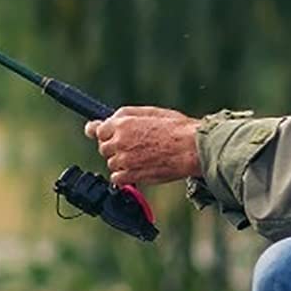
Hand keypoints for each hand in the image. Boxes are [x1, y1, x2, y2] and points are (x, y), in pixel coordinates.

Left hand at [84, 105, 201, 187]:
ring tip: (141, 157)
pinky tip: (137, 169)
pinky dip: (124, 176)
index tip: (104, 134)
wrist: (191, 148)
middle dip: (114, 147)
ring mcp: (125, 160)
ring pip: (111, 163)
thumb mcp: (150, 112)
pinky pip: (117, 179)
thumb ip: (125, 116)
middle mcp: (120, 142)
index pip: (98, 130)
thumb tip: (107, 119)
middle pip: (103, 148)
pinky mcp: (132, 176)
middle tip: (132, 146)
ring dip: (121, 162)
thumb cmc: (176, 129)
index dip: (103, 132)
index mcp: (123, 124)